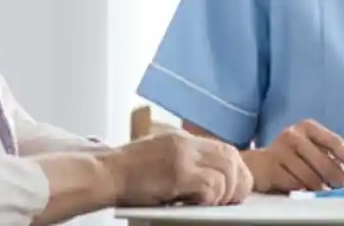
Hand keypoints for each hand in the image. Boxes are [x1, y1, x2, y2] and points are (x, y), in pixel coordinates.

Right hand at [100, 132, 251, 206]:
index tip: (238, 184)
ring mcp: (182, 157)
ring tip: (218, 204)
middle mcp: (186, 144)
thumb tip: (210, 176)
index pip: (224, 149)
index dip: (237, 168)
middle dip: (239, 180)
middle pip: (231, 158)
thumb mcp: (159, 156)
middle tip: (235, 199)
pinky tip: (202, 204)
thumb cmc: (126, 173)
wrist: (103, 173)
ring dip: (227, 192)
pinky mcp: (177, 174)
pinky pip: (211, 185)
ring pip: (226, 171)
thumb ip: (183, 160)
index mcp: (183, 139)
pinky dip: (212, 197)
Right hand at [248, 119, 343, 192]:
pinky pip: (293, 182)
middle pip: (323, 160)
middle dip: (339, 178)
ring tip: (330, 194)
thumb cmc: (290, 158)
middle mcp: (294, 134)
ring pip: (309, 174)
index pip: (336, 143)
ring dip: (322, 188)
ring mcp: (280, 148)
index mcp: (308, 127)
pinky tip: (308, 193)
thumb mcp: (310, 151)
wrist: (256, 165)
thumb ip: (330, 159)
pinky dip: (303, 190)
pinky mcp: (270, 165)